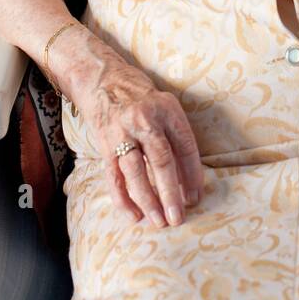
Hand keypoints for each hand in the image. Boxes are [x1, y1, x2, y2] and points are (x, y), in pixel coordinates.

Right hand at [73, 52, 203, 229]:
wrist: (102, 78)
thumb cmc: (140, 96)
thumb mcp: (164, 105)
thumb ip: (175, 136)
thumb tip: (189, 178)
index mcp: (167, 109)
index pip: (185, 145)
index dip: (192, 174)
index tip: (196, 197)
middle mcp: (145, 120)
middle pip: (161, 160)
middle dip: (171, 192)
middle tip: (178, 217)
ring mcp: (123, 132)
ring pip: (136, 171)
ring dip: (148, 199)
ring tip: (158, 221)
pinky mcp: (105, 144)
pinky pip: (114, 176)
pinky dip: (123, 198)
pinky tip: (133, 215)